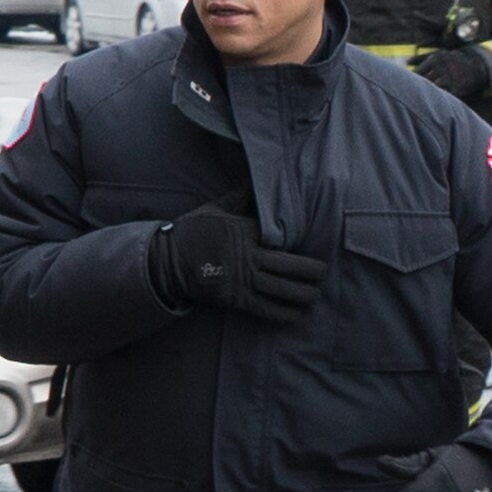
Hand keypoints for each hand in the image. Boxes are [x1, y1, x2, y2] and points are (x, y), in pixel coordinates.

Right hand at [149, 206, 328, 322]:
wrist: (167, 261)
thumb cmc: (192, 231)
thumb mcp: (216, 207)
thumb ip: (240, 196)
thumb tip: (255, 176)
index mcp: (246, 232)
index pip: (280, 238)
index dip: (300, 245)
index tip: (316, 249)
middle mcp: (248, 257)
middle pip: (288, 267)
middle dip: (310, 272)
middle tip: (324, 274)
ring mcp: (242, 280)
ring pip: (280, 290)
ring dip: (302, 295)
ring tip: (315, 296)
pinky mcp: (235, 299)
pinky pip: (265, 309)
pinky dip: (283, 313)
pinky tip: (297, 315)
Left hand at [414, 47, 487, 99]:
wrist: (477, 66)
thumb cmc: (452, 60)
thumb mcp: (439, 55)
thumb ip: (421, 58)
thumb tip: (406, 63)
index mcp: (436, 58)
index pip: (418, 72)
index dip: (413, 80)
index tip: (410, 84)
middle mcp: (443, 67)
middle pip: (424, 82)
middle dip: (419, 88)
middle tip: (413, 93)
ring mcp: (451, 79)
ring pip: (433, 90)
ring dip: (428, 94)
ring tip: (425, 96)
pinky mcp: (457, 89)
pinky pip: (443, 96)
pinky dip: (439, 98)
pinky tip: (437, 99)